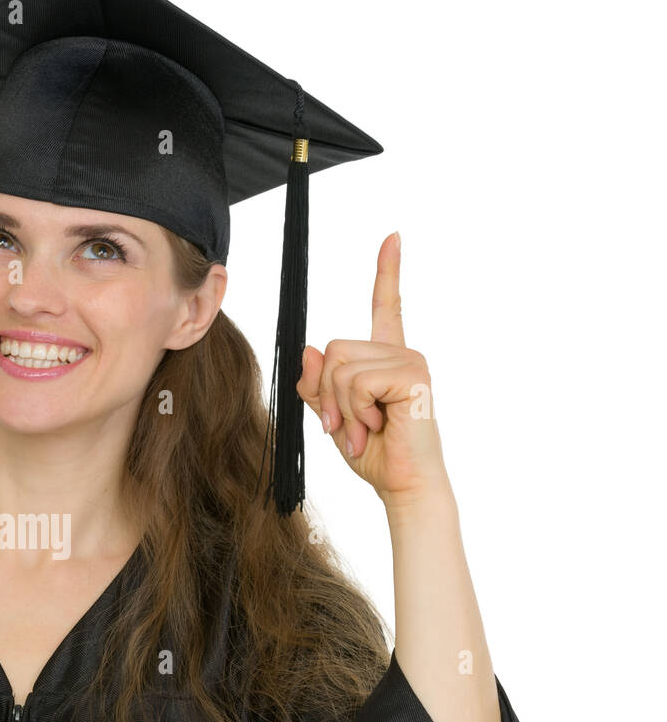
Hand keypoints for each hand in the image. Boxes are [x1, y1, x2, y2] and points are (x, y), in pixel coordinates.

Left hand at [297, 233, 448, 507]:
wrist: (402, 484)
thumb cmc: (373, 454)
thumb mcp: (334, 415)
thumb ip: (318, 384)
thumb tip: (309, 349)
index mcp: (386, 358)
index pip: (386, 306)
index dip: (387, 272)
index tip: (392, 237)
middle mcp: (402, 352)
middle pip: (333, 349)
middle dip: (327, 394)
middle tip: (345, 427)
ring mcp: (410, 360)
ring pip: (339, 365)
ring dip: (341, 407)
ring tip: (364, 431)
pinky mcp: (412, 375)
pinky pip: (356, 381)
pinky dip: (354, 410)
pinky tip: (376, 428)